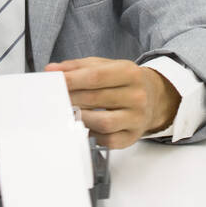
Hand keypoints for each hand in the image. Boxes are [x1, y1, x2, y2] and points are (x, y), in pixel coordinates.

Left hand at [43, 57, 180, 147]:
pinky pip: (108, 140)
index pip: (96, 76)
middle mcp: (137, 96)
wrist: (153, 97)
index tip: (53, 80)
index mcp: (130, 73)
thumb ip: (77, 67)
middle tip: (56, 97)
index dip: (72, 79)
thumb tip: (52, 70)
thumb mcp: (106, 66)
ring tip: (69, 112)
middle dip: (72, 98)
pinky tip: (85, 126)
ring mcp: (136, 118)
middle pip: (97, 99)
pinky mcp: (132, 137)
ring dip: (81, 118)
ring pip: (103, 122)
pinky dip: (92, 134)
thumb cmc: (123, 81)